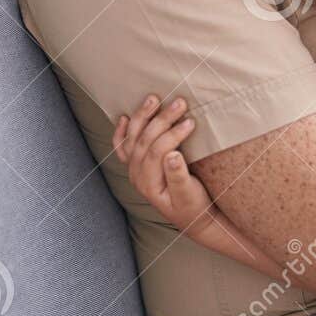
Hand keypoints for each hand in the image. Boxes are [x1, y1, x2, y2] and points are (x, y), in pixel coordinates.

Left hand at [113, 95, 212, 231]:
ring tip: (154, 98)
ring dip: (143, 116)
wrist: (192, 217)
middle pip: (144, 141)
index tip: (191, 122)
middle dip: (162, 119)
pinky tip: (125, 118)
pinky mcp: (137, 165)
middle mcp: (137, 176)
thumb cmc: (193, 206)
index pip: (157, 152)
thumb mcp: (189, 195)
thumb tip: (173, 155)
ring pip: (132, 138)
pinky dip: (122, 132)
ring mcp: (134, 169)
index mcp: (149, 184)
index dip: (173, 134)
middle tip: (180, 102)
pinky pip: (123, 147)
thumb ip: (179, 176)